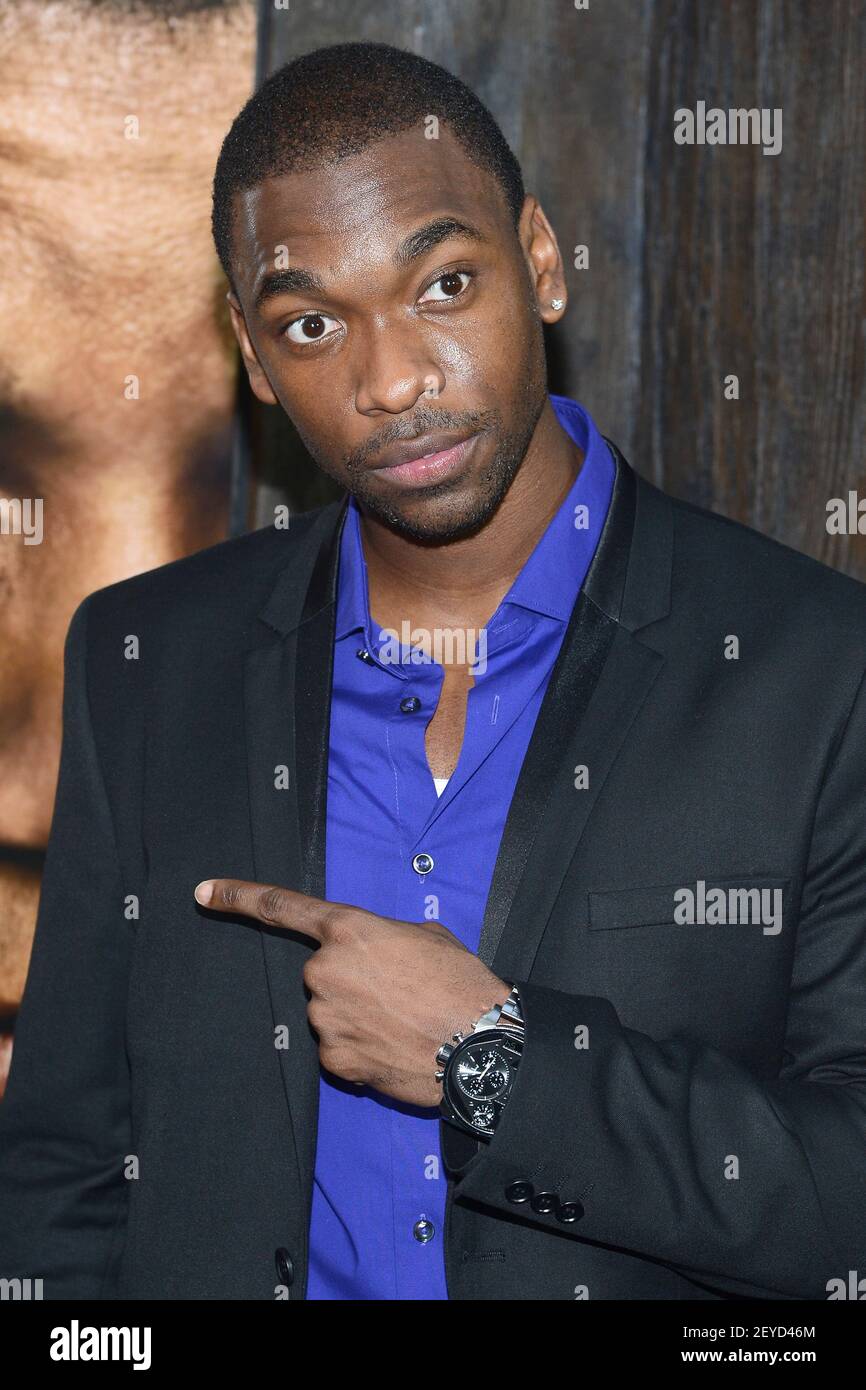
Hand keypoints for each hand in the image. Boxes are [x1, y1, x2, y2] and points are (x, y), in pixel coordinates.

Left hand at [194, 878, 509, 1106]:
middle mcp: (326, 970)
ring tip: (404, 1021)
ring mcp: (325, 1018)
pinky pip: (338, 1049)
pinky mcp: (334, 1060)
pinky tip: (394, 1047)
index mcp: (349, 930)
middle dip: (351, 981)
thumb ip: (383, 938)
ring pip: (330, 1012)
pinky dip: (361, 1049)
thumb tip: (375, 957)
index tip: (203, 892)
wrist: (481, 1044)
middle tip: (398, 992)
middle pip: (322, 973)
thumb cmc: (460, 984)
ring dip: (357, 1016)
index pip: (282, 907)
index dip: (238, 896)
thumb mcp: (425, 938)